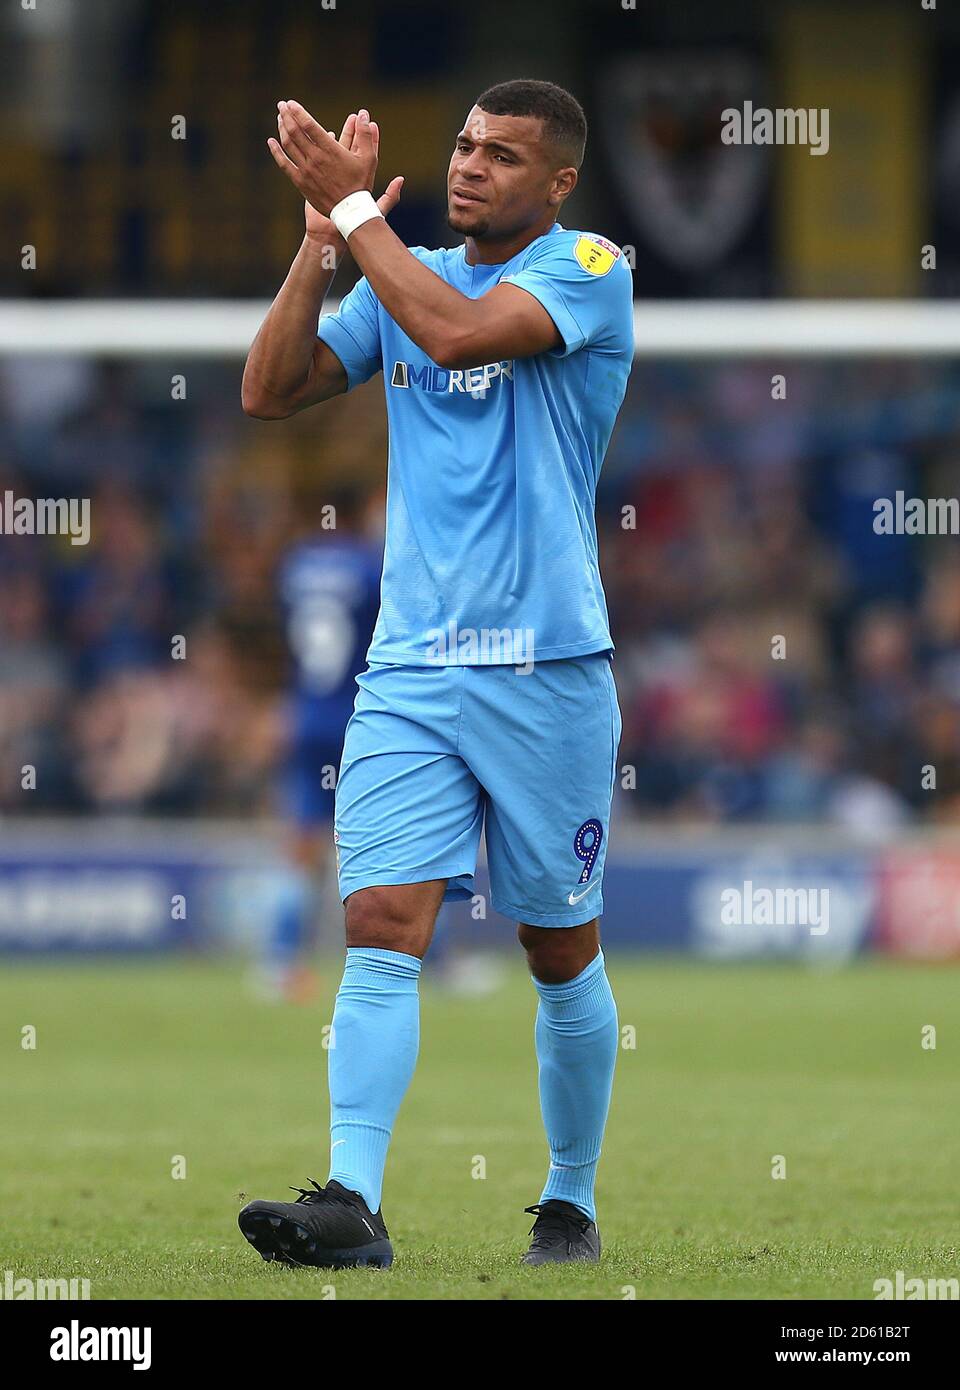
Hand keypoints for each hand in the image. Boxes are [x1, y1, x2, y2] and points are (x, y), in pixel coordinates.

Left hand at [268, 102, 401, 234]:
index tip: (291, 103)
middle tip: (281, 105)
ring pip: (288, 144)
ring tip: (280, 118)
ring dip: (282, 128)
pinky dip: (276, 151)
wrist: (350, 211)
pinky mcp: (300, 182)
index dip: (297, 111)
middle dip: (286, 115)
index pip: (308, 124)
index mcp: (329, 149)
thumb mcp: (368, 158)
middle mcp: (314, 158)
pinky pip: (284, 164)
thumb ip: (365, 135)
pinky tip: (271, 142)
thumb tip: (364, 114)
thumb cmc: (360, 183)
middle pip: (294, 131)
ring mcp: (305, 170)